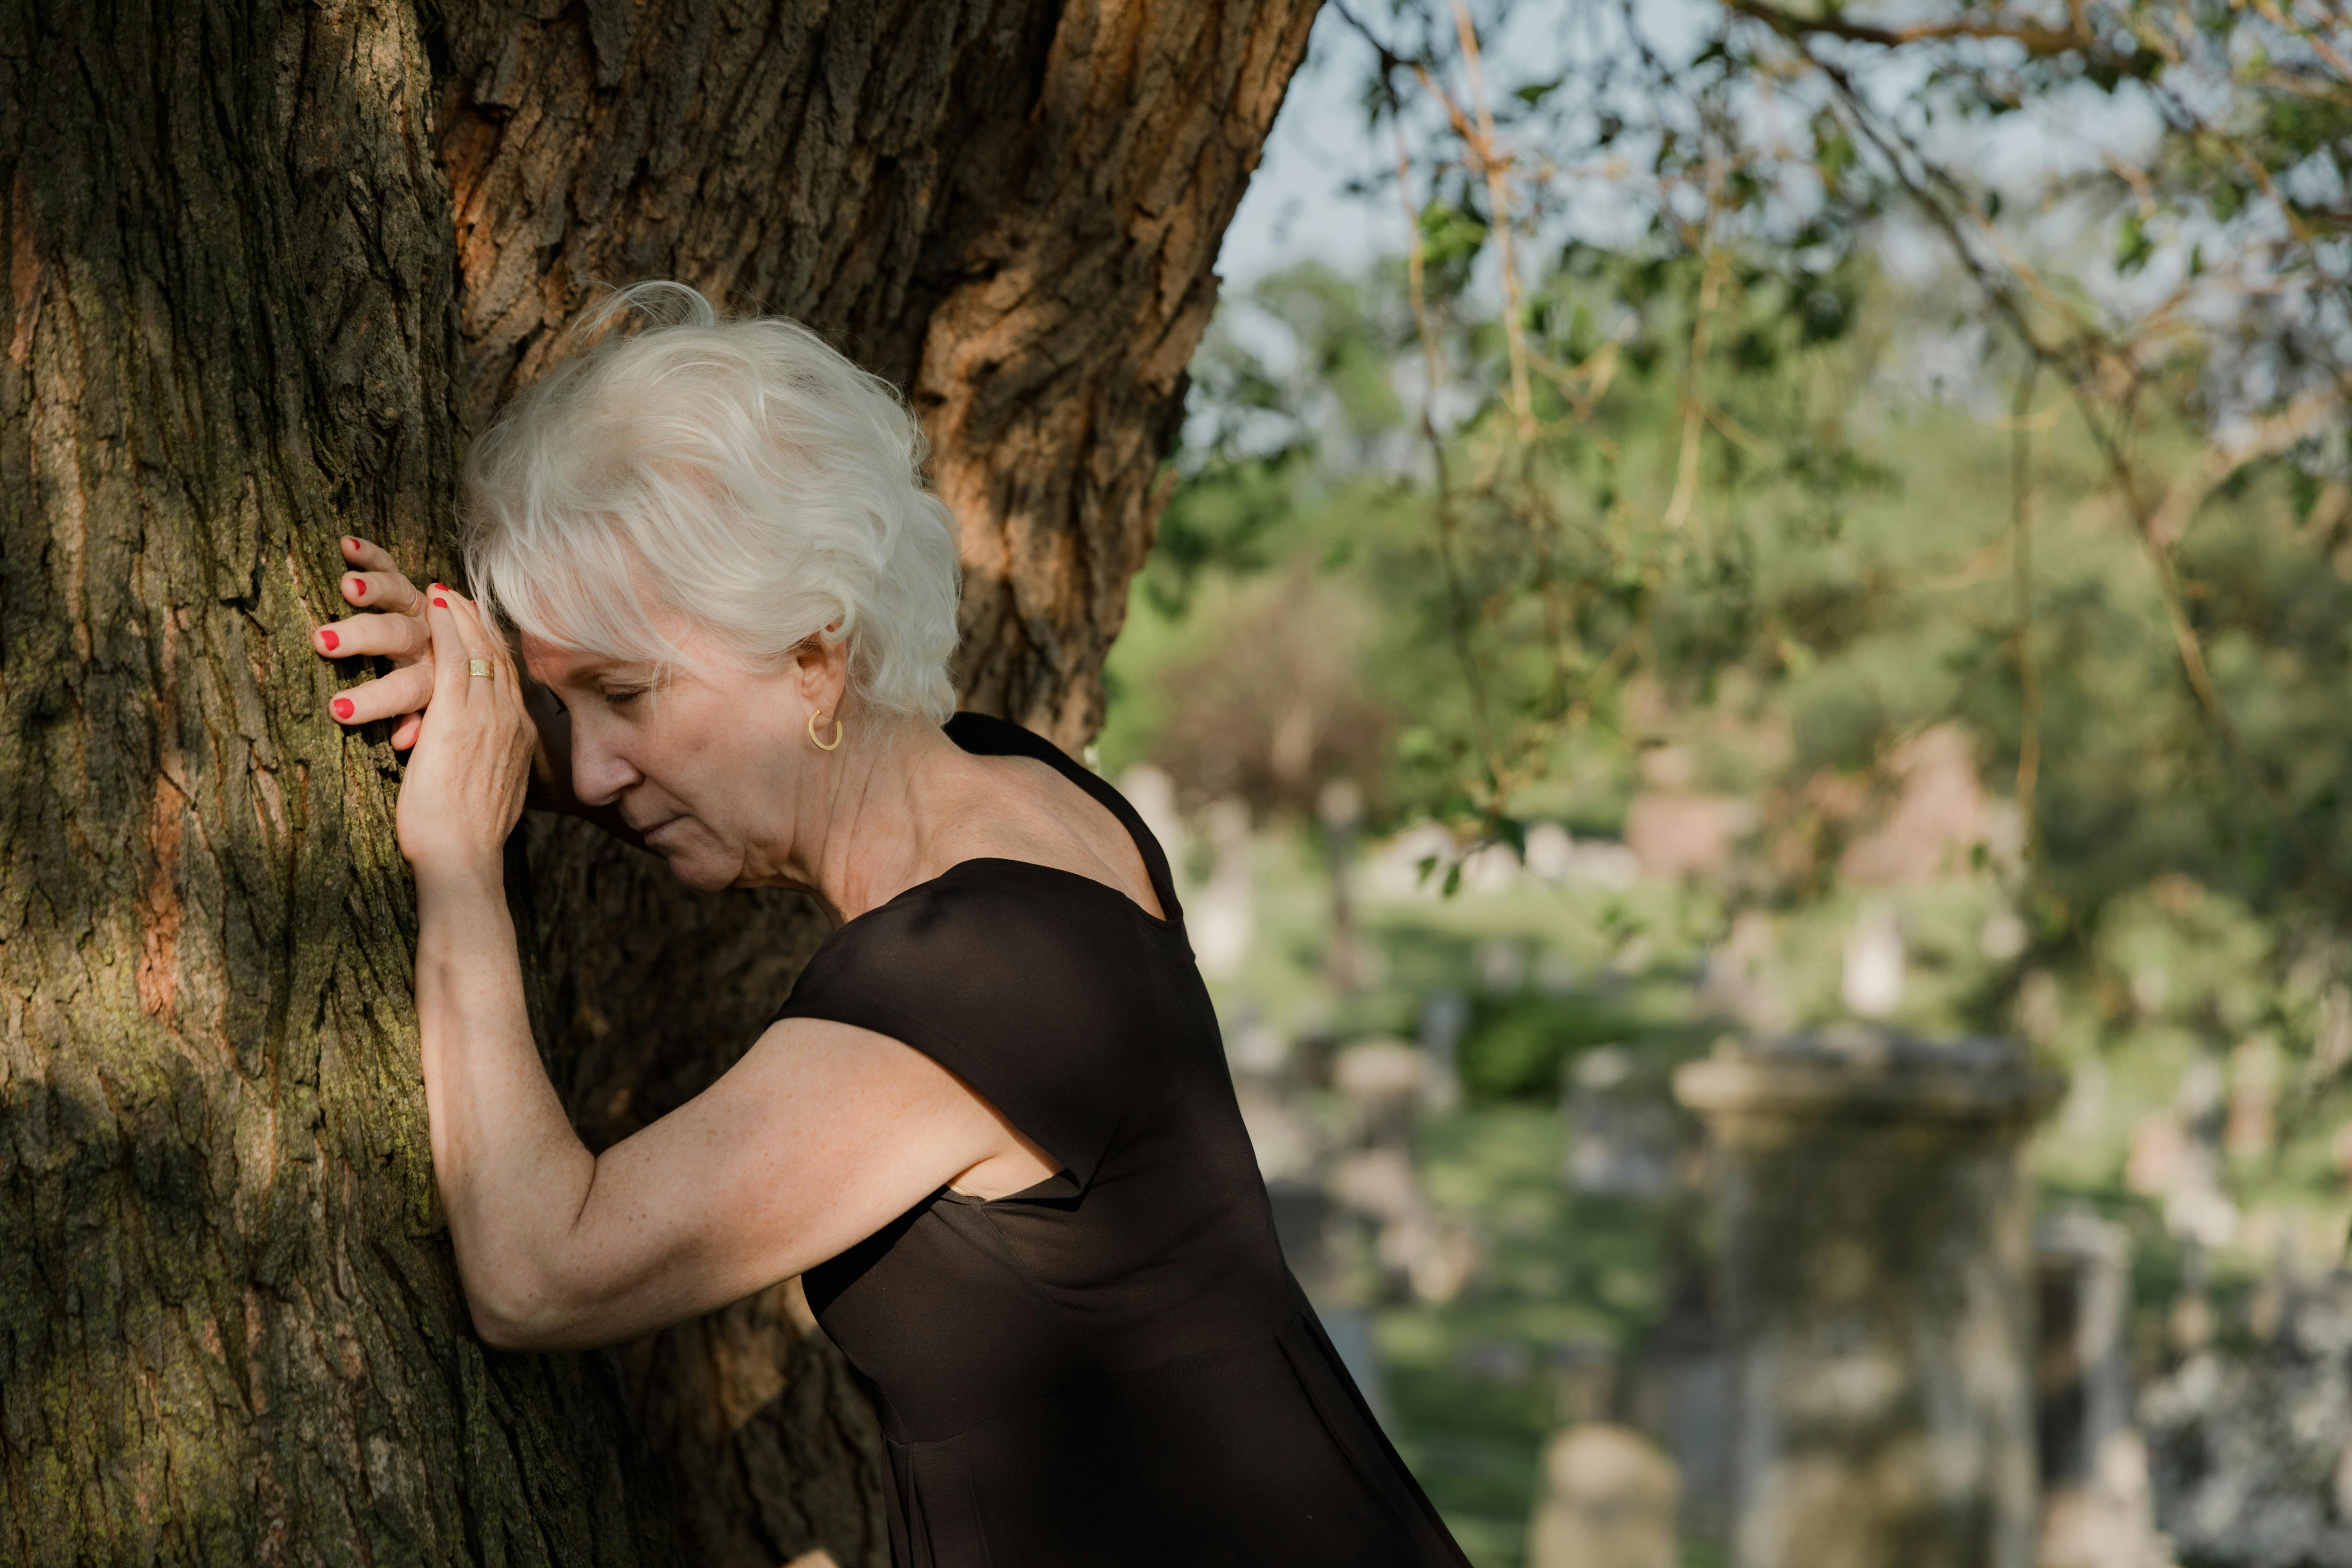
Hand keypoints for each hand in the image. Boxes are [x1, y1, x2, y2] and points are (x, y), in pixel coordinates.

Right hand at [315, 536, 433, 749]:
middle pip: (399, 637)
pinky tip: (348, 545)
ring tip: (348, 586)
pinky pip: (392, 569)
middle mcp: (431, 641)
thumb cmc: (434, 707)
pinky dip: (373, 557)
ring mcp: (421, 611)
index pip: (408, 689)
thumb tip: (402, 741)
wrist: (458, 670)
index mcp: (438, 679)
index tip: (337, 708)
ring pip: (398, 596)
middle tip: (324, 640)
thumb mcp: (430, 722)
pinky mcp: (409, 588)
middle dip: (363, 638)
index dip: (376, 700)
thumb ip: (419, 726)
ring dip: (373, 589)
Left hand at [395, 585, 535, 881]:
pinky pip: (457, 657)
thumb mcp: (490, 797)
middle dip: (481, 623)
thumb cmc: (466, 840)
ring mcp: (489, 717)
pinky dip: (447, 626)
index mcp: (520, 740)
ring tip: (442, 592)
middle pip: (502, 657)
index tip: (479, 627)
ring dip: (461, 616)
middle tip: (459, 596)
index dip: (495, 648)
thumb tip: (480, 769)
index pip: (512, 680)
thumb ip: (489, 770)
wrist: (463, 859)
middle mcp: (512, 721)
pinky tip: (432, 603)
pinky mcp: (458, 718)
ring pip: (481, 649)